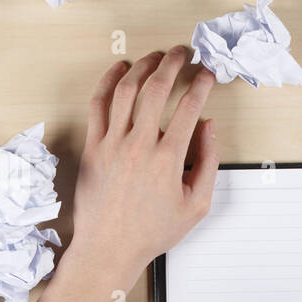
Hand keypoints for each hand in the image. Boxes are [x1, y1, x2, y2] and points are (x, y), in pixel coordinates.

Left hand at [72, 47, 218, 278]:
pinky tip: (119, 70)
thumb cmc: (151, 232)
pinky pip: (98, 104)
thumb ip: (208, 163)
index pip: (189, 108)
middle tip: (184, 54)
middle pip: (157, 89)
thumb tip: (208, 129)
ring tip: (156, 57)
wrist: (109, 248)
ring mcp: (112, 144)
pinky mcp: (93, 146)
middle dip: (174, 64)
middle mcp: (139, 145)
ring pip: (127, 90)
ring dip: (144, 66)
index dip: (201, 85)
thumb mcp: (197, 205)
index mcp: (168, 159)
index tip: (208, 75)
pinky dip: (108, 82)